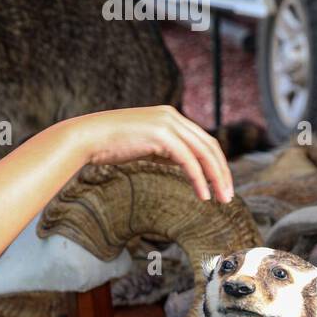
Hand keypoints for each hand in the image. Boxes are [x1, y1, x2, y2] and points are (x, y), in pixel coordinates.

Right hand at [70, 105, 233, 202]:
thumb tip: (186, 165)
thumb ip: (167, 150)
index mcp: (171, 116)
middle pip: (210, 146)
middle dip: (222, 172)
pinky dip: (199, 180)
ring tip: (221, 199)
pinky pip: (188, 161)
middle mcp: (173, 116)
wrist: (88, 137)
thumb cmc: (112, 144)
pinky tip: (203, 196)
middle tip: (228, 196)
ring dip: (216, 178)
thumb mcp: (147, 145)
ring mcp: (167, 124)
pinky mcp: (160, 136)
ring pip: (203, 153)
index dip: (217, 163)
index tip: (222, 184)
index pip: (205, 140)